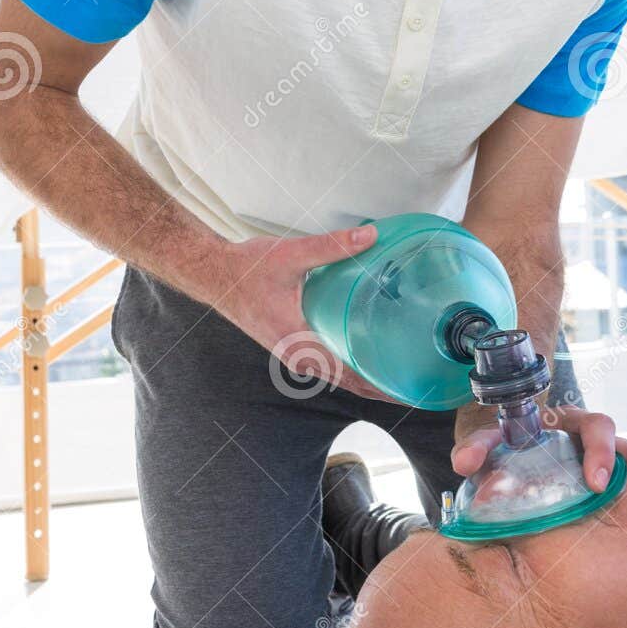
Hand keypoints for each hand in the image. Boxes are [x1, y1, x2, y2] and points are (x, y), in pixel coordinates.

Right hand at [215, 222, 395, 401]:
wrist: (215, 275)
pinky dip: (346, 369)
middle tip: (411, 386)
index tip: (403, 391)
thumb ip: (332, 246)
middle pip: (345, 382)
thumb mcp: (291, 254)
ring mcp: (291, 352)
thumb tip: (368, 236)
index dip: (376, 385)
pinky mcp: (289, 344)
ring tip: (394, 377)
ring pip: (334, 376)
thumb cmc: (247, 269)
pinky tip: (362, 358)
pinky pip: (323, 365)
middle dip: (377, 388)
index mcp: (297, 340)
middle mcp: (294, 354)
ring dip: (362, 380)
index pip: (346, 374)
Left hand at [452, 402, 626, 554]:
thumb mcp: (489, 440)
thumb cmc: (505, 441)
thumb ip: (476, 447)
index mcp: (575, 424)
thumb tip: (463, 463)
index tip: (597, 484)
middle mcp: (605, 444)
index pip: (600, 426)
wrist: (512, 448)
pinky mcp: (625, 491)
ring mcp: (620, 467)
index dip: (604, 452)